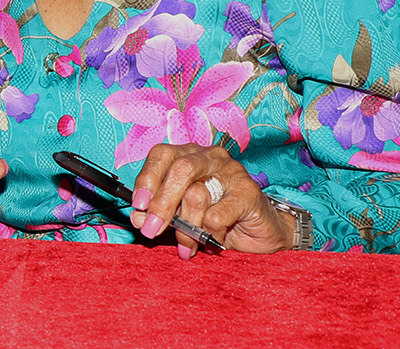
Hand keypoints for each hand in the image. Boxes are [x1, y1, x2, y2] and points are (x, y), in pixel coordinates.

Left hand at [129, 144, 295, 255]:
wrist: (261, 232)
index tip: (138, 206)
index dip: (146, 179)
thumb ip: (161, 215)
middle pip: (179, 170)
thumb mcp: (182, 217)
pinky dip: (209, 233)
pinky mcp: (247, 192)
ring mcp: (231, 171)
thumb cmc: (217, 220)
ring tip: (187, 245)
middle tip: (152, 230)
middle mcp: (209, 157)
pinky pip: (216, 215)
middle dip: (162, 203)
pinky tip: (213, 240)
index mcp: (189, 155)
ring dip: (186, 227)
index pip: (162, 154)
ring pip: (196, 194)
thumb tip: (138, 218)